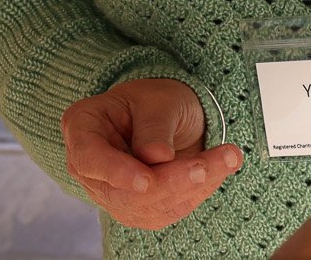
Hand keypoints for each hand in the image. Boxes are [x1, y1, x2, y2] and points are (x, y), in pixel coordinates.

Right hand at [60, 78, 243, 229]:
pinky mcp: (136, 209)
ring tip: (227, 158)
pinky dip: (196, 193)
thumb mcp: (158, 99)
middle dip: (170, 182)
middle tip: (207, 165)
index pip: (89, 158)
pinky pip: (167, 211)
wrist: (169, 116)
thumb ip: (155, 127)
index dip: (116, 172)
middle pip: (123, 192)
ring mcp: (111, 192)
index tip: (146, 180)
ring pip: (149, 207)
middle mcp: (91, 167)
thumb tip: (157, 158)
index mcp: (83, 127)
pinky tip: (217, 170)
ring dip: (191, 188)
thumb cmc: (155, 100)